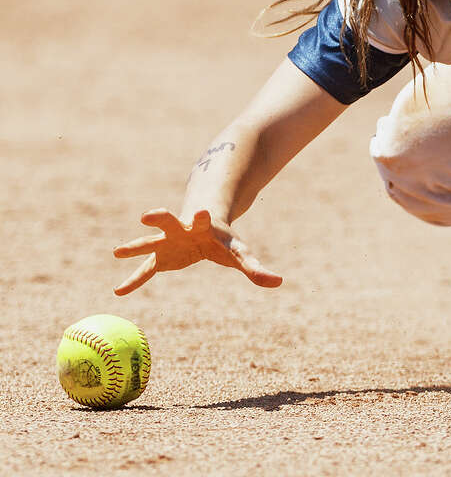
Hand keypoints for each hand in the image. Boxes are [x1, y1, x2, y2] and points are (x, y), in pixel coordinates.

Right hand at [113, 209, 282, 294]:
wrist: (201, 224)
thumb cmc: (223, 240)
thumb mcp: (240, 253)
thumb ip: (255, 268)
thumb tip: (279, 282)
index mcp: (204, 226)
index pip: (204, 220)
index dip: (203, 217)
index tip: (201, 212)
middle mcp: (182, 230)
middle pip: (170, 221)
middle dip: (161, 217)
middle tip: (148, 215)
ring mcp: (168, 242)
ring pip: (150, 242)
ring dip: (135, 246)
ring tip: (117, 251)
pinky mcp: (160, 258)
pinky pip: (145, 270)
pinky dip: (134, 280)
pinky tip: (119, 291)